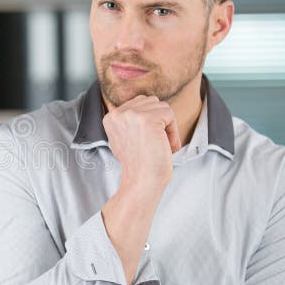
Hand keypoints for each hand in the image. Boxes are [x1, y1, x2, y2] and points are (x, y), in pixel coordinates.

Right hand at [101, 95, 179, 284]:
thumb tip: (147, 103)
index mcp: (110, 117)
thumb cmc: (139, 164)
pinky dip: (173, 131)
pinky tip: (167, 146)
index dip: (150, 122)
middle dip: (160, 121)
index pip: (139, 103)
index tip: (146, 143)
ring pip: (161, 107)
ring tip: (162, 145)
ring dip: (167, 126)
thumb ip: (130, 121)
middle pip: (151, 101)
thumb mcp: (125, 138)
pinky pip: (169, 114)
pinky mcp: (147, 119)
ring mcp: (131, 115)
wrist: (142, 182)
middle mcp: (118, 113)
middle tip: (157, 144)